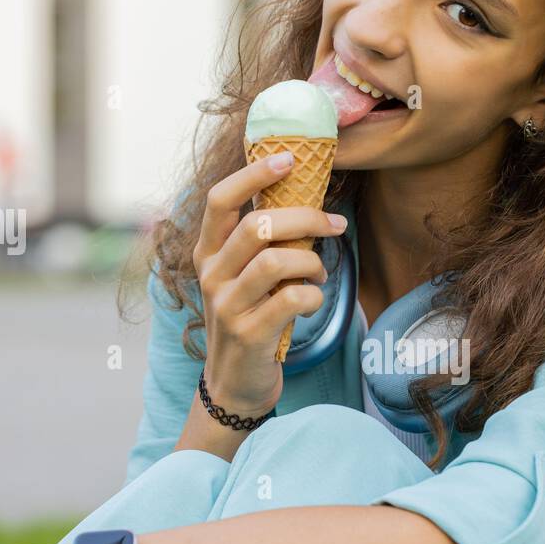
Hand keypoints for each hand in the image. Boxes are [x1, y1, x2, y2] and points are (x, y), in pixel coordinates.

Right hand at [192, 152, 347, 416]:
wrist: (235, 384)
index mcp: (208, 253)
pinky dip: (314, 296)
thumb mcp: (244, 279)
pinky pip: (292, 299)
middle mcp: (211, 275)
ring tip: (319, 275)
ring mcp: (226, 306)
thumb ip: (262, 245)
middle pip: (257, 226)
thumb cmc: (251, 320)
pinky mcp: (248, 333)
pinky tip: (312, 302)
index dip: (253, 175)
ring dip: (312, 263)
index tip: (288, 159)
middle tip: (335, 224)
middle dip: (306, 218)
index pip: (220, 200)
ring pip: (277, 261)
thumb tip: (305, 201)